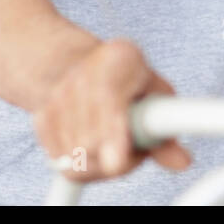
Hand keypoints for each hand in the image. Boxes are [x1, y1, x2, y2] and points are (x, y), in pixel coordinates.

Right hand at [33, 38, 191, 181]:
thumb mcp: (155, 90)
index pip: (111, 103)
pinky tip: (95, 143)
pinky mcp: (41, 120)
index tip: (117, 164)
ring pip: (78, 159)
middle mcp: (81, 76)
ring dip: (104, 162)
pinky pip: (64, 163)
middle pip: (92, 141)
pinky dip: (85, 163)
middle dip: (121, 155)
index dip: (113, 134)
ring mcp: (56, 99)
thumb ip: (169, 126)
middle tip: (138, 146)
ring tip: (117, 139)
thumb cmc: (127, 77)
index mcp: (119, 59)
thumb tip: (183, 163)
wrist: (77, 63)